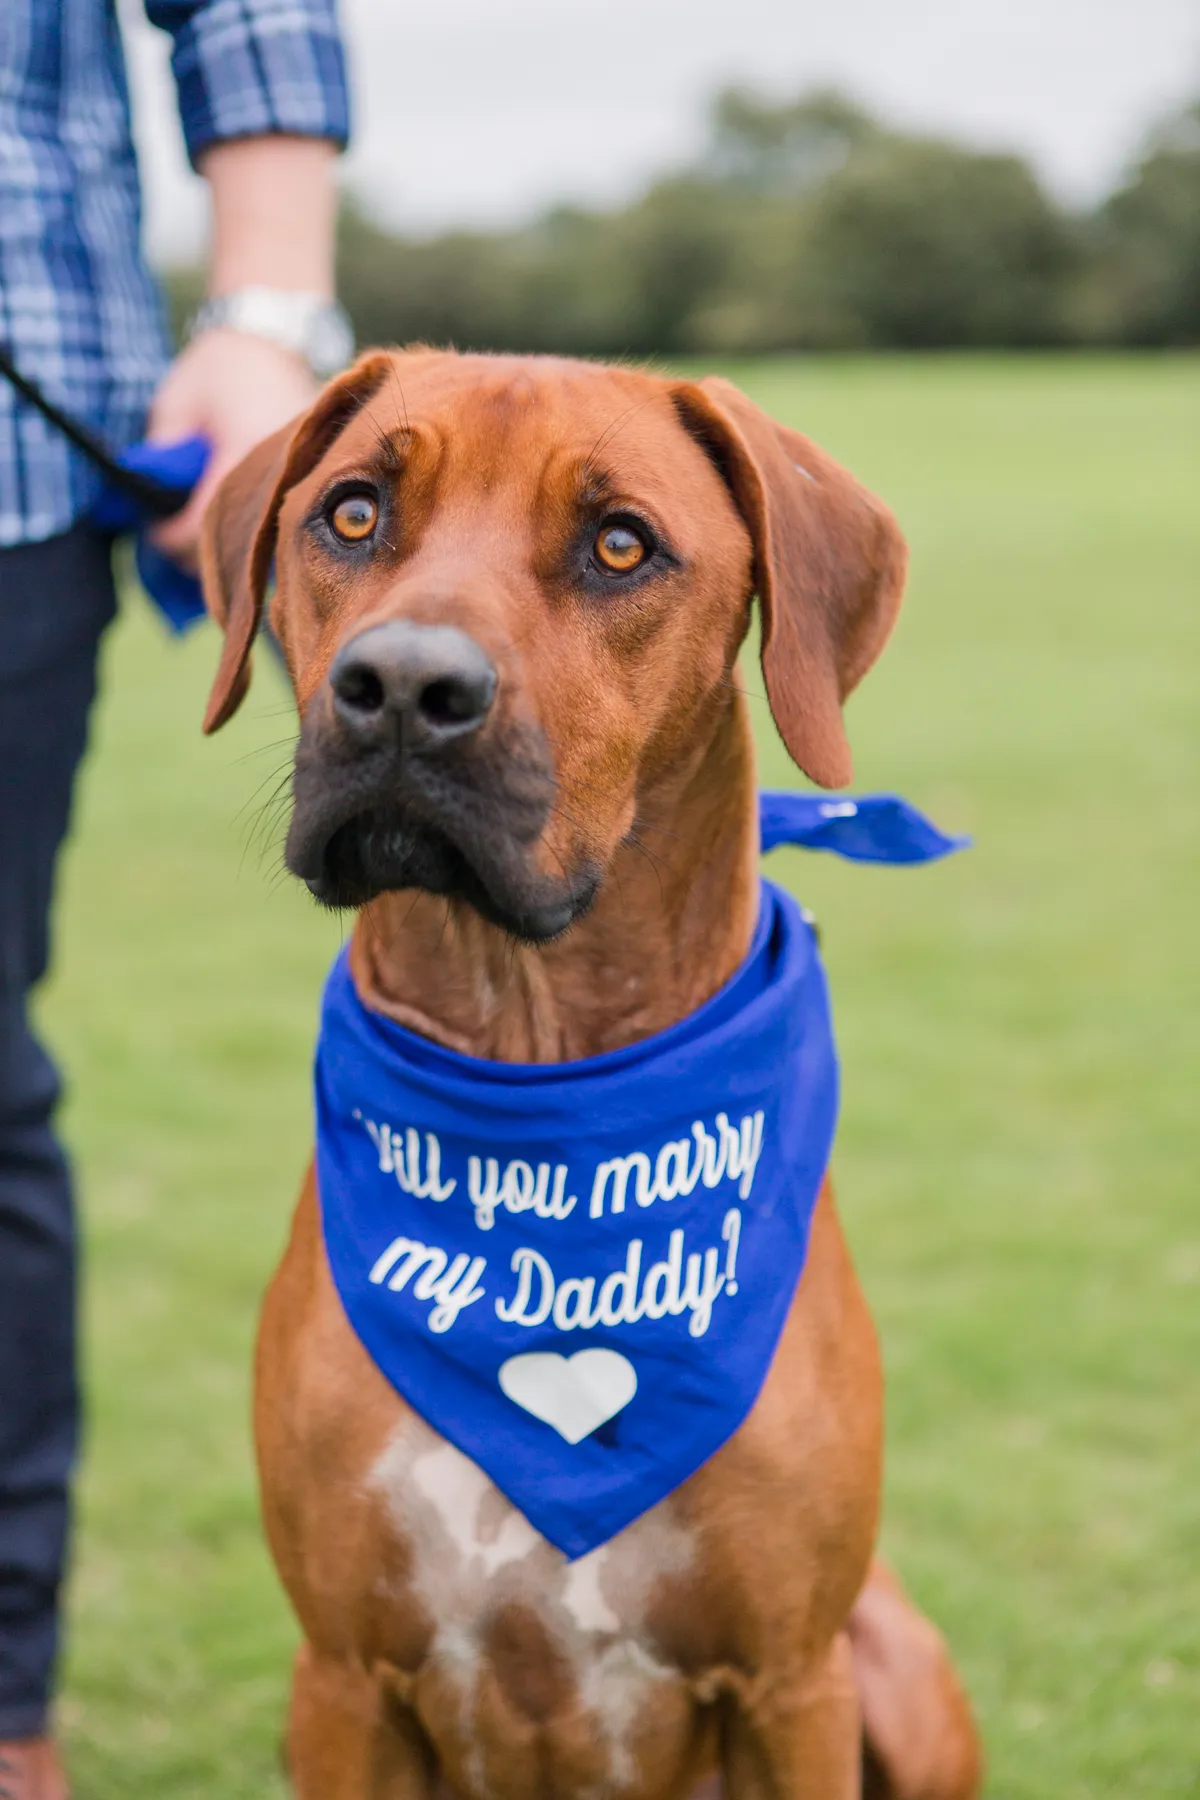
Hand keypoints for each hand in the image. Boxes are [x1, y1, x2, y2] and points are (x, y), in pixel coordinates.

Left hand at [145, 328, 318, 568]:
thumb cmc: (217, 367)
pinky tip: (229, 519)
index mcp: (244, 453)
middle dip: (199, 549)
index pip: (205, 521)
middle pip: (238, 543)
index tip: (153, 530)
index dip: (172, 536)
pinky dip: (251, 527)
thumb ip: (164, 457)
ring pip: (262, 541)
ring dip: (228, 543)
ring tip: (198, 530)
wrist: (269, 336)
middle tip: (171, 536)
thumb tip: (156, 504)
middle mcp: (281, 472)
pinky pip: (277, 520)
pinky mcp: (307, 480)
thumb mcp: (175, 406)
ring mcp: (300, 478)